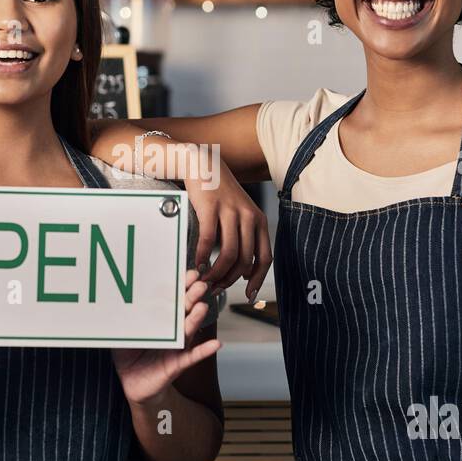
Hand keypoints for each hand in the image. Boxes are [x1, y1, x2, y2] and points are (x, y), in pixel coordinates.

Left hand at [112, 270, 221, 406]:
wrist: (133, 385)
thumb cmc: (129, 357)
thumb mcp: (122, 335)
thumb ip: (123, 319)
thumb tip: (113, 300)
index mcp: (160, 320)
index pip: (171, 300)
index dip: (179, 287)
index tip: (188, 274)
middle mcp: (172, 331)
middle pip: (184, 311)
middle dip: (191, 297)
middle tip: (199, 284)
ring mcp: (176, 347)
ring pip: (188, 331)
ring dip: (196, 318)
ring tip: (202, 307)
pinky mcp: (177, 364)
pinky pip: (192, 357)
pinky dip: (204, 351)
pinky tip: (216, 344)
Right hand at [180, 147, 271, 300]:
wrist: (204, 165)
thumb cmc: (221, 196)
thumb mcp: (240, 215)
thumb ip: (245, 240)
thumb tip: (245, 272)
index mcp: (259, 221)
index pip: (264, 258)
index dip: (257, 280)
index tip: (247, 295)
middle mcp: (249, 217)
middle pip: (244, 260)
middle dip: (229, 280)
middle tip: (215, 288)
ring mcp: (230, 211)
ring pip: (228, 254)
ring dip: (216, 272)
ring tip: (205, 279)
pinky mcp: (211, 207)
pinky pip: (208, 239)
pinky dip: (202, 256)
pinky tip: (197, 262)